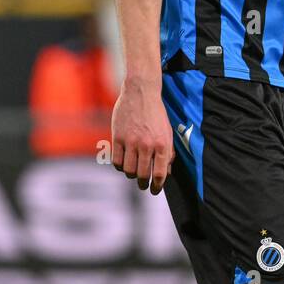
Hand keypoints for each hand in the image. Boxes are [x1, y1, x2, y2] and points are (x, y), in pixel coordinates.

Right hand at [111, 79, 173, 194]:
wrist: (141, 92)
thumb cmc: (156, 114)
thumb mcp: (167, 132)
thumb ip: (167, 152)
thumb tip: (166, 173)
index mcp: (162, 144)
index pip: (159, 174)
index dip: (157, 186)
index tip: (155, 190)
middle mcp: (147, 145)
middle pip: (143, 175)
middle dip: (144, 184)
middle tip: (143, 185)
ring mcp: (131, 141)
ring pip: (128, 170)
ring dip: (131, 175)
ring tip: (134, 173)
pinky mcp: (117, 137)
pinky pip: (116, 161)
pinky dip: (119, 166)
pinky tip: (124, 163)